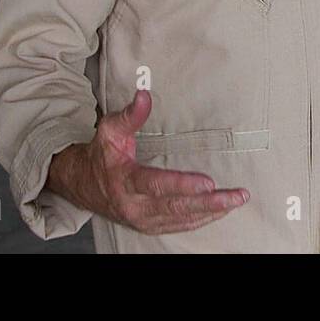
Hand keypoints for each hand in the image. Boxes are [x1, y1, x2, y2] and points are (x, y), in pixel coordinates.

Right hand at [46, 90, 248, 234]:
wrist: (82, 185)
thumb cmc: (102, 155)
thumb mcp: (110, 131)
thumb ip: (130, 115)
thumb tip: (144, 94)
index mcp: (125, 181)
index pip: (156, 185)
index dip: (182, 185)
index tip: (208, 183)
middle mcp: (134, 206)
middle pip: (175, 207)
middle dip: (209, 202)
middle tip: (236, 196)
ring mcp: (143, 220)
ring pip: (181, 219)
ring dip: (211, 212)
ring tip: (236, 201)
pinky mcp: (150, 226)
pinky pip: (179, 226)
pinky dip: (202, 219)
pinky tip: (221, 212)